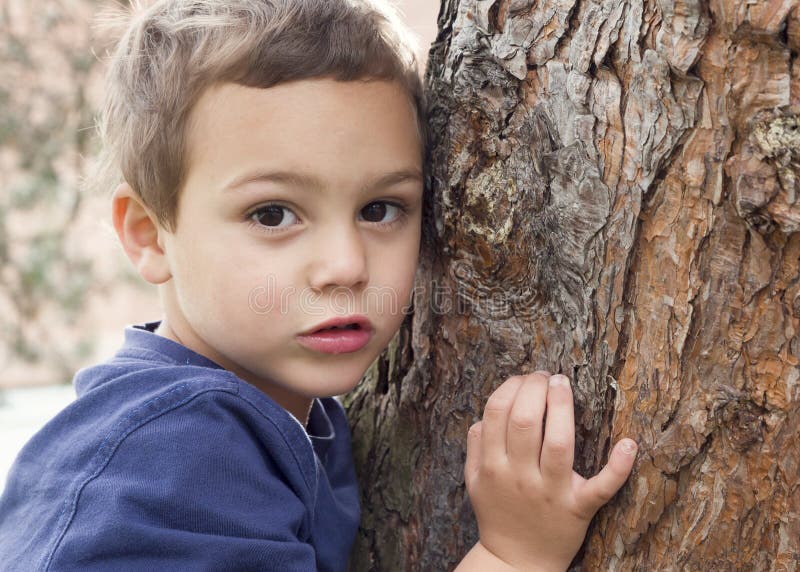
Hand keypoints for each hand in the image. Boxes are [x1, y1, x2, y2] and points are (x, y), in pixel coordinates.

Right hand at [462, 372, 636, 570]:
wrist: (516, 563)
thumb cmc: (498, 514)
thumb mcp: (474, 482)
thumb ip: (476, 447)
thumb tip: (484, 416)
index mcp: (492, 466)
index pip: (497, 412)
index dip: (511, 387)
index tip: (524, 378)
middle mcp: (519, 476)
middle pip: (525, 421)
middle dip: (535, 388)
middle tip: (546, 376)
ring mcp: (550, 493)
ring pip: (559, 443)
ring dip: (562, 407)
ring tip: (562, 385)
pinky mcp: (579, 509)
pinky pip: (602, 488)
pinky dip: (618, 466)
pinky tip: (628, 443)